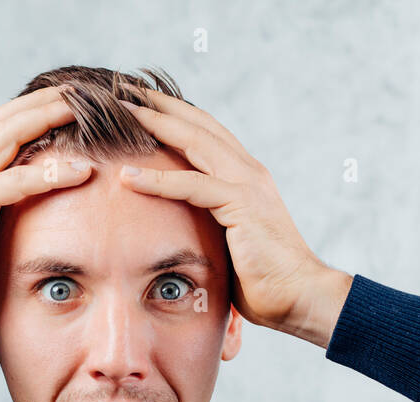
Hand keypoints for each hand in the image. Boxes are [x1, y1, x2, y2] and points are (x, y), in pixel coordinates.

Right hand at [0, 86, 91, 348]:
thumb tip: (23, 232)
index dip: (29, 111)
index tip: (64, 104)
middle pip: (5, 119)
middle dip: (43, 101)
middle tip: (82, 91)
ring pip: (9, 135)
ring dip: (49, 118)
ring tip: (86, 111)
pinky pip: (15, 182)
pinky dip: (50, 173)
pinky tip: (82, 171)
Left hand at [114, 86, 351, 347]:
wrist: (299, 295)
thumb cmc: (262, 279)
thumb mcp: (228, 242)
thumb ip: (207, 224)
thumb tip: (175, 233)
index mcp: (246, 175)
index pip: (206, 133)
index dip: (175, 114)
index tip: (141, 102)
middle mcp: (248, 171)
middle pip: (197, 125)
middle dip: (160, 105)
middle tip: (124, 88)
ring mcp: (247, 184)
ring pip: (194, 142)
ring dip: (154, 125)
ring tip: (120, 112)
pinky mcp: (241, 205)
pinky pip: (192, 186)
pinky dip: (158, 180)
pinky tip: (128, 177)